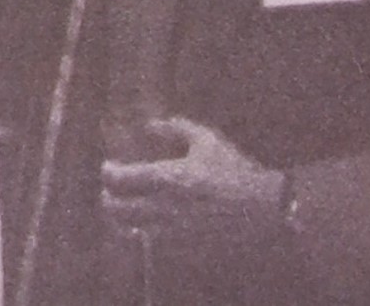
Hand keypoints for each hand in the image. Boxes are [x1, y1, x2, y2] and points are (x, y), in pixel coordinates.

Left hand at [100, 117, 283, 265]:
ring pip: (130, 229)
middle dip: (107, 198)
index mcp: (168, 178)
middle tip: (108, 190)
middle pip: (118, 208)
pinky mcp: (181, 246)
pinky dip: (141, 230)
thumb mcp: (207, 140)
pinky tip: (146, 221)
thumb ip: (177, 128)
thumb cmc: (235, 170)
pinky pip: (150, 240)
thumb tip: (151, 123)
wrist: (262, 209)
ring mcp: (171, 230)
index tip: (107, 166)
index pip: (122, 179)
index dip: (108, 173)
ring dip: (121, 217)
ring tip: (122, 207)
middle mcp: (164, 207)